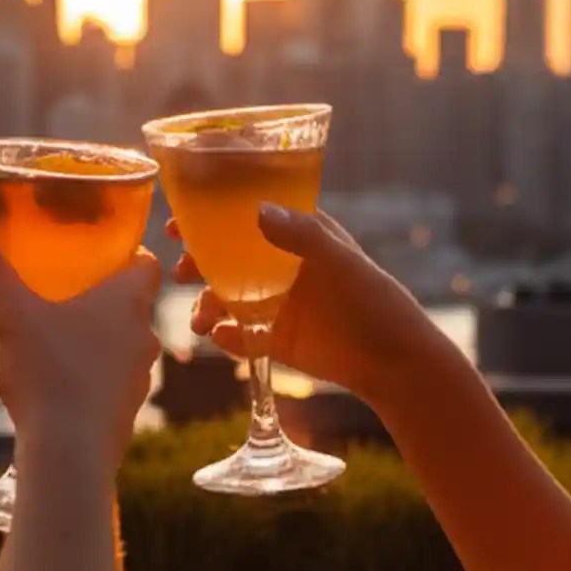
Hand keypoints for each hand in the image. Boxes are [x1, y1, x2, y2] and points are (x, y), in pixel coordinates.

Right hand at [0, 234, 161, 470]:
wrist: (71, 455)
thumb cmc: (51, 374)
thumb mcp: (12, 317)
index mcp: (129, 304)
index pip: (146, 265)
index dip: (127, 254)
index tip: (98, 253)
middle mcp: (143, 339)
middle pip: (125, 308)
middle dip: (90, 302)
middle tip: (54, 297)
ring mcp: (137, 380)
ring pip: (111, 350)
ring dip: (79, 345)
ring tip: (36, 349)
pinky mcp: (123, 414)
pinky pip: (101, 387)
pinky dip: (75, 382)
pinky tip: (38, 393)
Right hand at [171, 204, 459, 402]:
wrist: (391, 360)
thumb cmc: (372, 299)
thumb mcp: (338, 261)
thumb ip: (299, 235)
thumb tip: (256, 210)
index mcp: (296, 236)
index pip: (245, 217)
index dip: (210, 218)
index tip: (179, 223)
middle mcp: (279, 267)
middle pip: (225, 258)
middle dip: (197, 264)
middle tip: (180, 272)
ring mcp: (275, 304)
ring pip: (225, 299)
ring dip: (205, 306)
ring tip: (202, 320)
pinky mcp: (274, 340)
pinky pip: (238, 338)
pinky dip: (225, 338)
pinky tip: (223, 339)